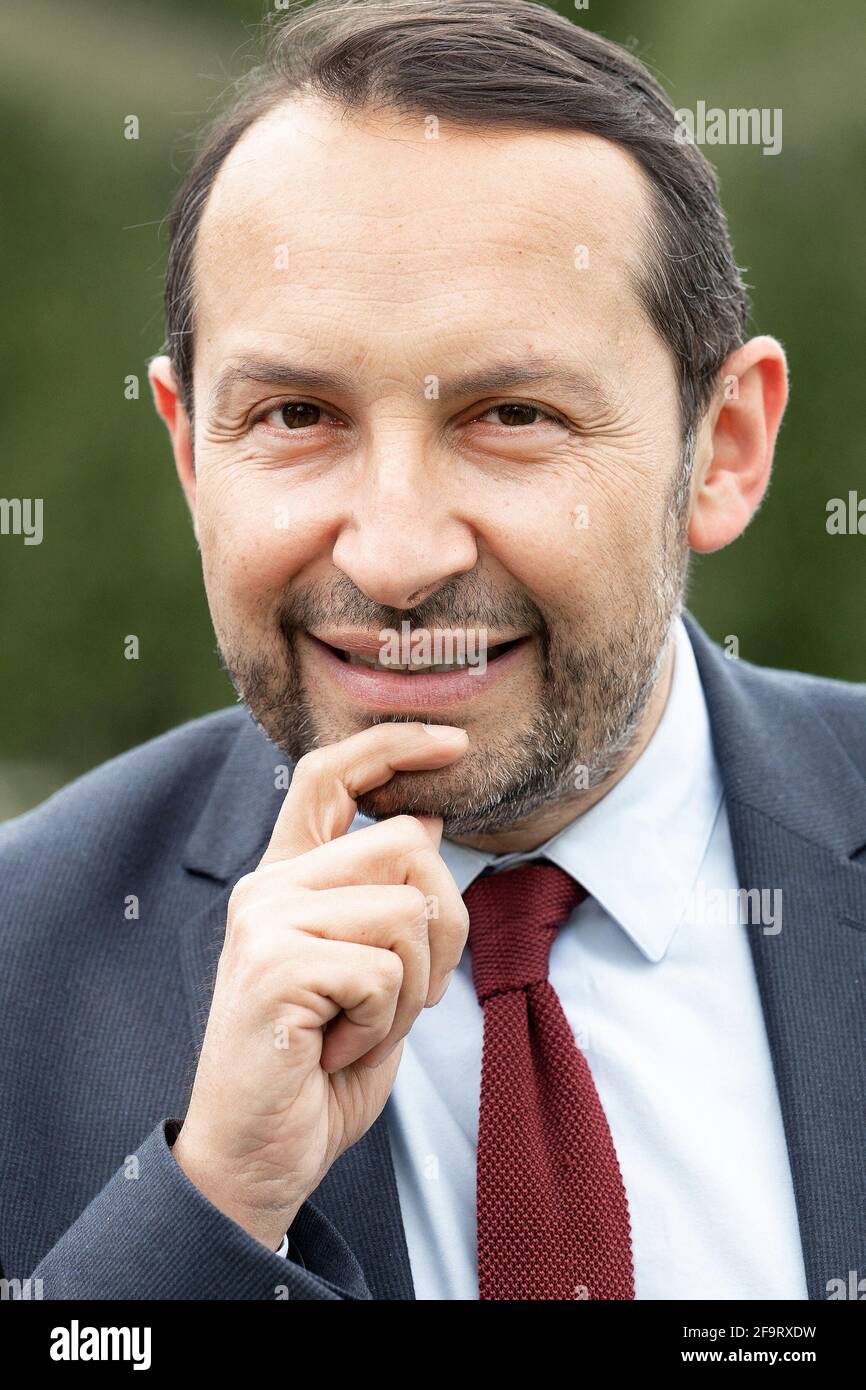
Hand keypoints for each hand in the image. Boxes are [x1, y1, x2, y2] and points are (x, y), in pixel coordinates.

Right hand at [171, 721, 469, 1249]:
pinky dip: (383, 1025)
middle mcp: (268, 886)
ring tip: (359, 1027)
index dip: (393, 744)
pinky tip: (335, 1050)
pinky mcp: (274, 966)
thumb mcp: (373, 976)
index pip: (329, 774)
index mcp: (288, 879)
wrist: (258, 1156)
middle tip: (408, 997)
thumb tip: (426, 823)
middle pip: (408, 845)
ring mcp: (266, 922)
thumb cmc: (319, 1070)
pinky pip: (384, 973)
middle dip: (446, 928)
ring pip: (408, 911)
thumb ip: (388, 901)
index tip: (454, 744)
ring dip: (411, 989)